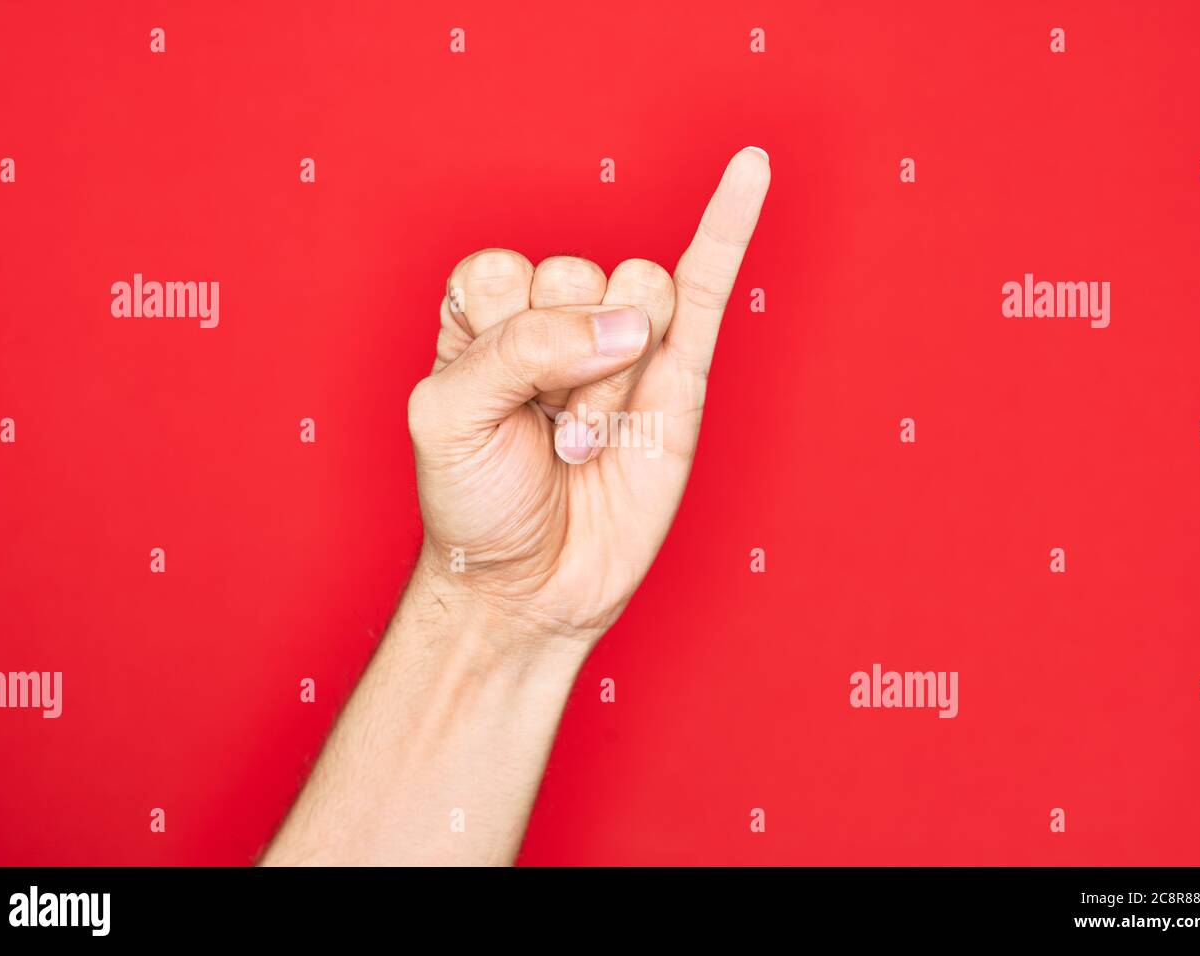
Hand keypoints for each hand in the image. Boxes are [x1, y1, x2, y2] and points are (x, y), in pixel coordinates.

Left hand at [406, 147, 770, 646]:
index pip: (502, 269)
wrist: (529, 585)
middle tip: (544, 435)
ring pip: (641, 293)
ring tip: (586, 439)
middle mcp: (556, 320)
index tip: (487, 399)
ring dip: (613, 376)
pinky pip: (708, 285)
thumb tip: (628, 326)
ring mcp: (622, 346)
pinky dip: (731, 226)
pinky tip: (750, 170)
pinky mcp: (678, 376)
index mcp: (487, 318)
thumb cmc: (476, 503)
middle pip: (578, 278)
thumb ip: (517, 350)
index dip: (500, 334)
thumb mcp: (449, 420)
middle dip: (561, 368)